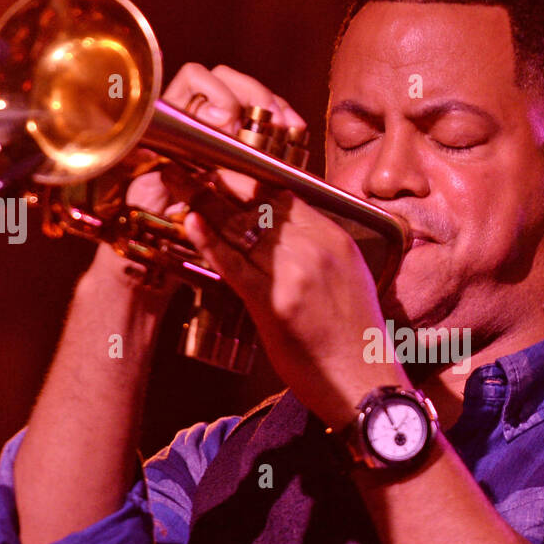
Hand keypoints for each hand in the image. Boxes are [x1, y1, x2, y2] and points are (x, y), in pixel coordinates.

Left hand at [154, 63, 405, 426]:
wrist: (368, 386)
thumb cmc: (355, 340)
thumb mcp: (348, 280)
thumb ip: (319, 250)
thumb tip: (287, 231)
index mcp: (335, 239)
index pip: (285, 190)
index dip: (247, 170)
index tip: (220, 157)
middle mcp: (317, 248)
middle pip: (259, 198)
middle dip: (219, 175)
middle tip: (186, 158)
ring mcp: (296, 274)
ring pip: (242, 224)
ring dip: (204, 199)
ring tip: (175, 180)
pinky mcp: (275, 304)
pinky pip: (235, 264)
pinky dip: (209, 239)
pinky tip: (190, 221)